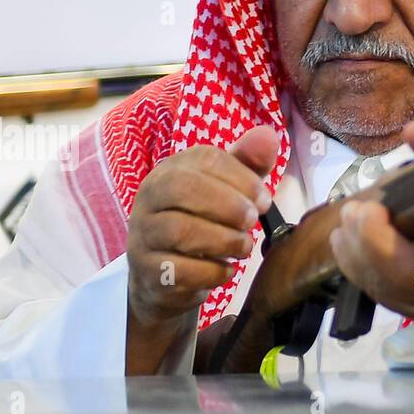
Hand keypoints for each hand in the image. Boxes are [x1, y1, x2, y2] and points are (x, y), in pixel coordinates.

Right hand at [126, 126, 278, 373]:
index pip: (204, 158)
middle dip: (227, 204)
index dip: (240, 177)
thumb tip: (269, 135)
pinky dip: (212, 271)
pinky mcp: (148, 271)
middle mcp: (150, 198)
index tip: (264, 199)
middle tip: (253, 221)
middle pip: (183, 188)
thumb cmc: (201, 225)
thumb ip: (246, 165)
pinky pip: (179, 269)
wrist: (164, 279)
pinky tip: (227, 270)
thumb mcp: (225, 192)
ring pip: (179, 230)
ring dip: (223, 239)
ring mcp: (144, 235)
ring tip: (244, 247)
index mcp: (170, 170)